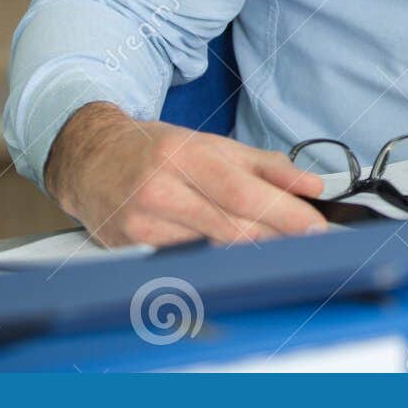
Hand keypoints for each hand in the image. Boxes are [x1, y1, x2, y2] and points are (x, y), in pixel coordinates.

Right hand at [45, 101, 327, 246]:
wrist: (90, 159)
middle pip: (231, 227)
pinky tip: (231, 255)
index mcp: (185, 156)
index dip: (284, 214)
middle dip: (277, 238)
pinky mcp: (132, 251)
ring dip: (250, 253)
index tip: (316, 227)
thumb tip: (311, 186)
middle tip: (309, 243)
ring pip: (212, 251)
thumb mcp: (214, 145)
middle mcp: (161, 191)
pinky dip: (216, 261)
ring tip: (276, 246)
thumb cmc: (155, 150)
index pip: (244, 194)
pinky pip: (188, 262)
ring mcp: (143, 225)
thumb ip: (267, 166)